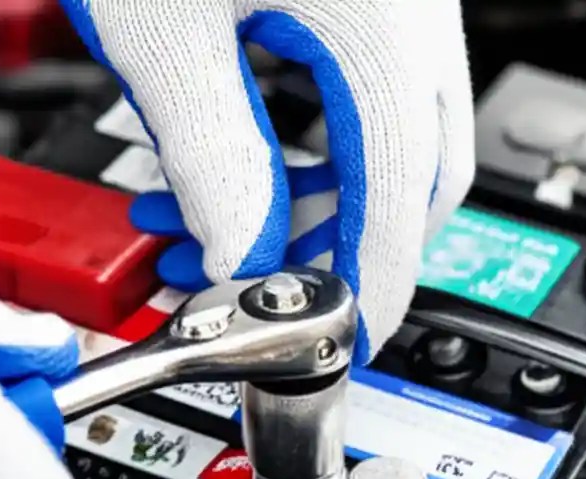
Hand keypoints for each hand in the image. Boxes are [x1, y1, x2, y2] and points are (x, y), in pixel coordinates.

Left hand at [58, 0, 475, 360]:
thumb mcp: (168, 37)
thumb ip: (214, 164)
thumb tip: (241, 256)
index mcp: (380, 25)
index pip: (398, 195)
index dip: (370, 283)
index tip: (344, 339)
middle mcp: (412, 10)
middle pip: (417, 172)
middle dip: (343, 244)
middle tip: (268, 285)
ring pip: (392, 133)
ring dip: (312, 193)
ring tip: (205, 212)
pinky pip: (362, 85)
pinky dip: (307, 137)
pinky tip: (230, 148)